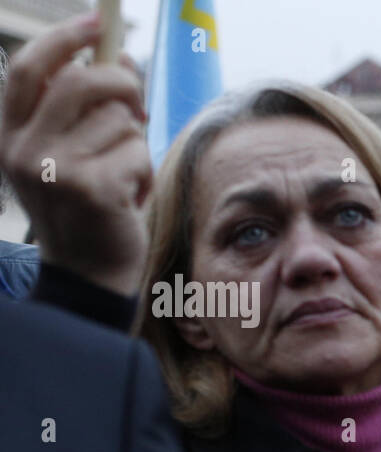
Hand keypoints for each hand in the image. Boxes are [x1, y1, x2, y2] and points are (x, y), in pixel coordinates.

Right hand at [0, 12, 150, 296]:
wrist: (89, 274)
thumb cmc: (88, 208)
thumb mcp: (75, 153)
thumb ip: (90, 107)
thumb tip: (124, 56)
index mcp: (10, 135)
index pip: (28, 69)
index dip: (64, 38)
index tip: (96, 20)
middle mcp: (23, 149)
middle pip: (80, 82)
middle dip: (122, 84)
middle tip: (139, 104)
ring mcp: (55, 170)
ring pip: (118, 120)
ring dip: (135, 143)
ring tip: (123, 173)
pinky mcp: (92, 189)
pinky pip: (136, 152)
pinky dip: (143, 171)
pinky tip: (128, 197)